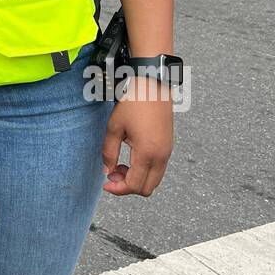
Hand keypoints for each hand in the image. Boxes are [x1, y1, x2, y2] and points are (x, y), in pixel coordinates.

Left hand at [101, 81, 174, 196]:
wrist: (152, 85)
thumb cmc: (133, 103)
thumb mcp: (114, 128)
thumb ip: (109, 153)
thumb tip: (107, 171)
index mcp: (147, 153)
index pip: (134, 185)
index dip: (118, 189)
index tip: (106, 184)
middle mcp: (161, 156)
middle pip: (146, 189)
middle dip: (128, 186)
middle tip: (112, 174)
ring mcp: (167, 152)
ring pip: (154, 180)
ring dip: (137, 179)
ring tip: (120, 166)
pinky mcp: (168, 147)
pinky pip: (158, 169)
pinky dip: (145, 171)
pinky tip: (131, 158)